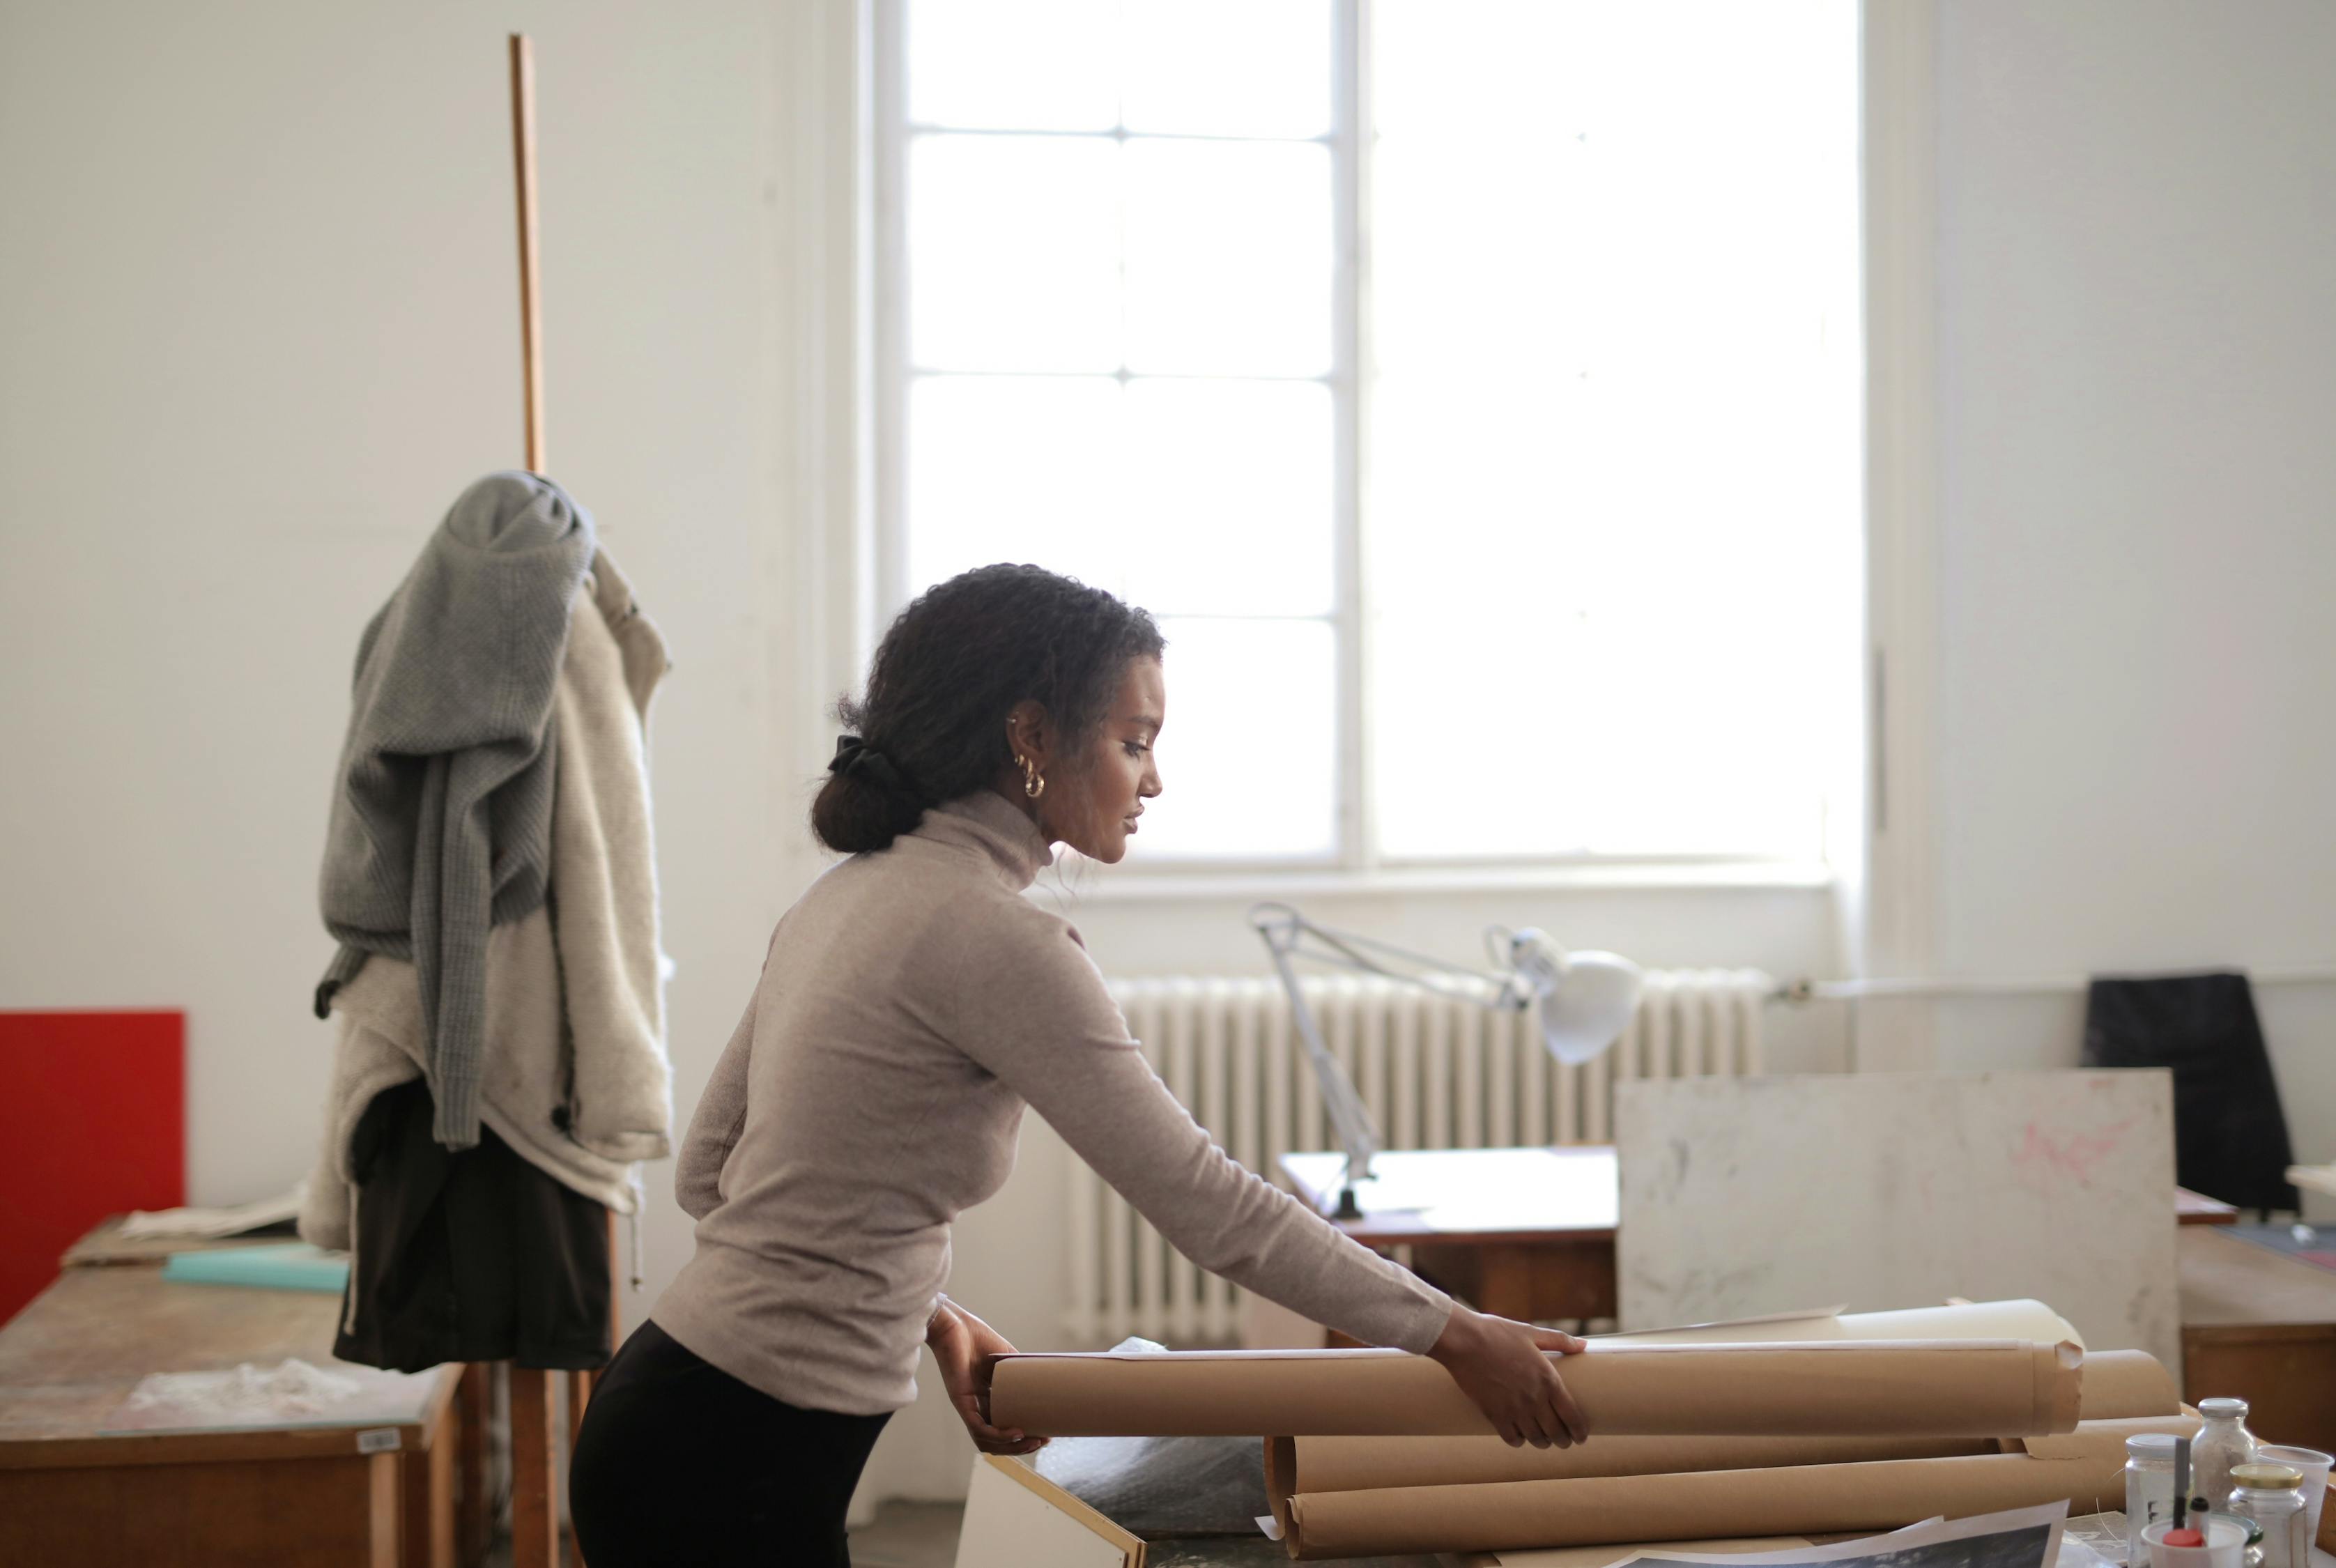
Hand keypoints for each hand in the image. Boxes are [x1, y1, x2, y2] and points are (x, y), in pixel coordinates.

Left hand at [926, 1298, 1046, 1456]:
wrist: (956, 1326)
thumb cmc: (977, 1338)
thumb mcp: (1007, 1357)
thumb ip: (1021, 1371)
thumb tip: (1044, 1380)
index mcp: (988, 1398)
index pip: (1006, 1426)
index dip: (1025, 1435)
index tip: (1046, 1434)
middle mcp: (978, 1406)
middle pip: (997, 1439)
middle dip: (1020, 1446)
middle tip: (1042, 1441)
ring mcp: (969, 1406)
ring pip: (987, 1440)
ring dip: (1010, 1447)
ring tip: (1031, 1442)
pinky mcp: (961, 1402)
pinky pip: (978, 1428)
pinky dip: (998, 1435)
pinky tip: (1016, 1432)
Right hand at [1426, 1306, 1590, 1449]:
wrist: (1464, 1341)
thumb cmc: (1497, 1333)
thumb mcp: (1531, 1333)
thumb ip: (1559, 1340)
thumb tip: (1583, 1346)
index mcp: (1548, 1380)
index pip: (1572, 1416)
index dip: (1579, 1431)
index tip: (1581, 1436)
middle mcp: (1535, 1399)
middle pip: (1556, 1433)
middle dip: (1563, 1440)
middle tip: (1564, 1441)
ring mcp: (1514, 1410)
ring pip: (1536, 1439)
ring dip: (1542, 1442)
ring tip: (1543, 1440)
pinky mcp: (1494, 1415)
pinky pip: (1512, 1438)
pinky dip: (1518, 1440)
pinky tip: (1519, 1435)